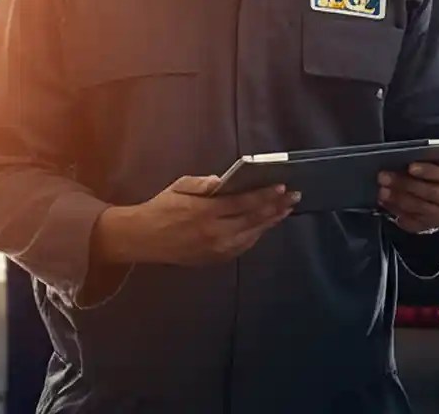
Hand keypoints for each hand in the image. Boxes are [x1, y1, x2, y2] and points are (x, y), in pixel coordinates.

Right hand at [95, 176, 298, 266]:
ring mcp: (216, 248)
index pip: (243, 202)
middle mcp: (214, 232)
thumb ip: (203, 184)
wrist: (144, 239)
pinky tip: (265, 225)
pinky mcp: (215, 258)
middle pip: (254, 219)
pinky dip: (256, 234)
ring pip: (252, 234)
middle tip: (294, 198)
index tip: (282, 187)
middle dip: (276, 207)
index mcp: (206, 212)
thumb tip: (223, 180)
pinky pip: (243, 246)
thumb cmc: (162, 207)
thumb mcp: (180, 187)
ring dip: (271, 222)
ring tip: (285, 210)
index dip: (265, 195)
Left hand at [378, 159, 438, 232]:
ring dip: (397, 199)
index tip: (410, 166)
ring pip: (418, 208)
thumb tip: (404, 155)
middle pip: (428, 192)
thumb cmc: (437, 174)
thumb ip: (427, 160)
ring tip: (381, 191)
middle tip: (384, 177)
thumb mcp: (438, 164)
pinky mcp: (427, 226)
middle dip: (404, 184)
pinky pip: (410, 221)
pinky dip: (395, 210)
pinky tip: (383, 202)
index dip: (427, 171)